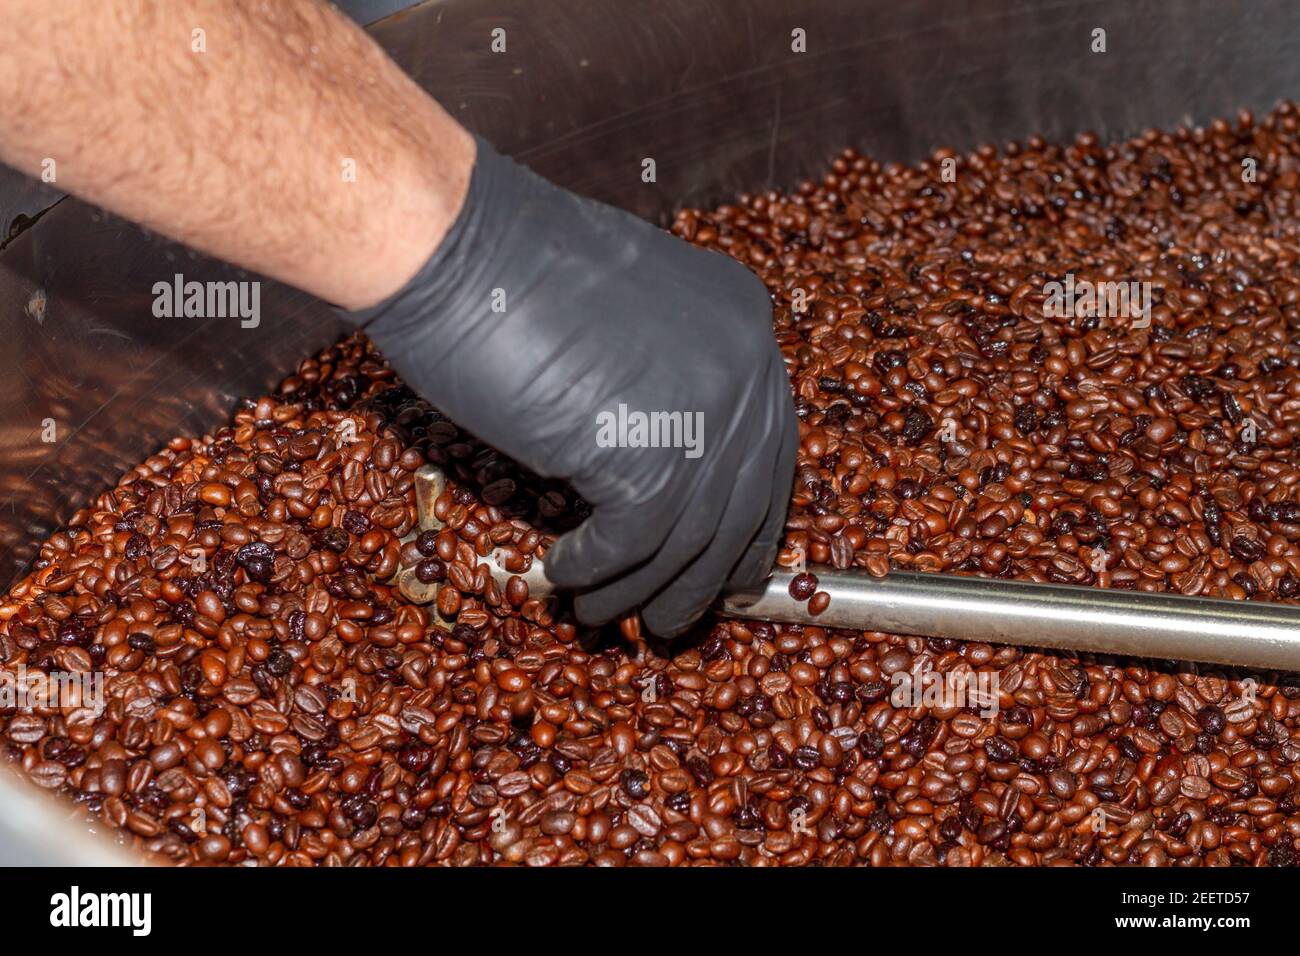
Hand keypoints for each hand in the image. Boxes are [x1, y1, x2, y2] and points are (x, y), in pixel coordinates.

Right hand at [350, 138, 796, 636]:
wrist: (455, 244)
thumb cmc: (516, 272)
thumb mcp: (624, 318)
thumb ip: (665, 378)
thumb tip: (667, 463)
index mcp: (743, 321)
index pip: (768, 448)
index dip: (745, 522)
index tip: (725, 568)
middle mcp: (743, 363)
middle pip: (738, 503)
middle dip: (702, 576)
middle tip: (671, 618)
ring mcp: (704, 410)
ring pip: (688, 537)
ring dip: (642, 588)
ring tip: (603, 614)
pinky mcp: (649, 453)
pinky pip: (634, 543)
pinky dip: (597, 570)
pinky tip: (565, 572)